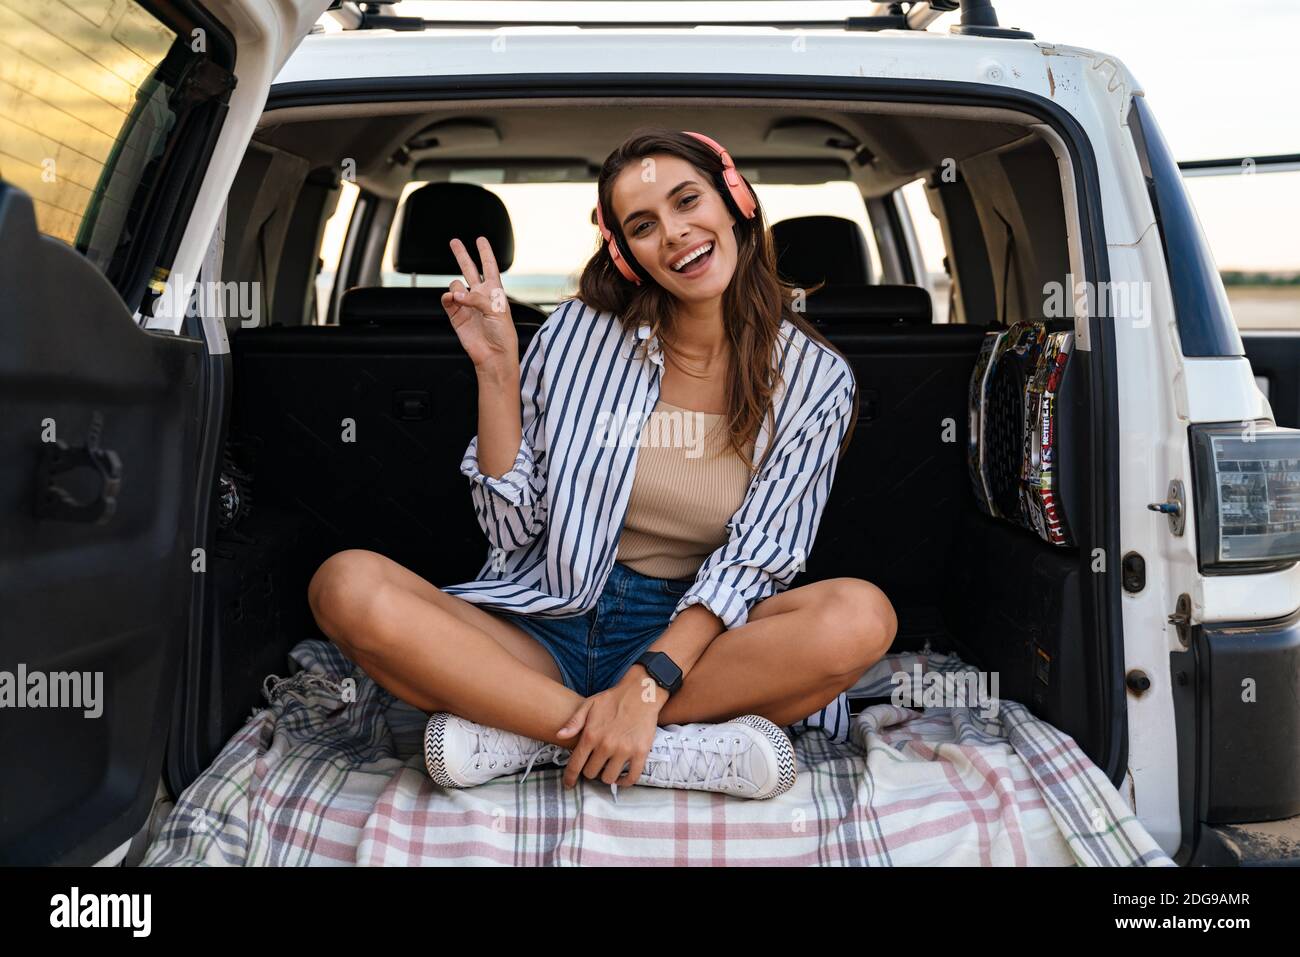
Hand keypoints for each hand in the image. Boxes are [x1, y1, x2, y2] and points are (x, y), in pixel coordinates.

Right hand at [440, 236, 517, 373]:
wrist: (494, 355)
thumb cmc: (503, 335)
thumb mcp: (497, 310)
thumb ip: (478, 298)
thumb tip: (457, 295)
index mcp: (495, 292)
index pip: (489, 266)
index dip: (485, 252)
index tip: (481, 239)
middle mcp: (480, 296)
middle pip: (469, 269)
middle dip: (461, 255)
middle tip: (454, 242)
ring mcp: (467, 305)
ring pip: (455, 284)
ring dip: (456, 287)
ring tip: (461, 298)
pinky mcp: (456, 315)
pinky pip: (447, 300)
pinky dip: (448, 297)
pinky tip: (452, 300)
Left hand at [558, 677, 665, 791]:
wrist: (640, 693)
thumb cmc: (613, 699)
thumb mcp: (589, 705)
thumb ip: (573, 722)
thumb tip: (559, 736)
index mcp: (591, 735)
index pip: (575, 765)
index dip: (570, 777)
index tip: (569, 784)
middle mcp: (606, 745)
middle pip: (591, 773)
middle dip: (590, 771)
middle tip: (594, 764)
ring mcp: (624, 750)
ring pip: (609, 778)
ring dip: (606, 776)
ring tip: (607, 768)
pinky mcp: (640, 752)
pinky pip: (631, 777)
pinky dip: (625, 782)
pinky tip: (621, 777)